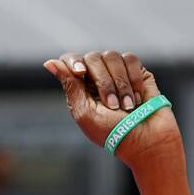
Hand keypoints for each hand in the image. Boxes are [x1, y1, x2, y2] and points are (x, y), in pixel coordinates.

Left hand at [44, 50, 181, 167]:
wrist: (145, 138)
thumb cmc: (111, 131)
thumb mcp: (84, 111)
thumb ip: (70, 85)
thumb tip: (48, 62)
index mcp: (79, 88)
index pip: (70, 60)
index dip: (73, 62)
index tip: (80, 73)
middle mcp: (97, 76)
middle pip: (92, 57)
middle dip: (102, 82)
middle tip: (112, 105)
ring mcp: (117, 72)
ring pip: (112, 56)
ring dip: (119, 83)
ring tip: (126, 106)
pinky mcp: (137, 71)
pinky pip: (130, 59)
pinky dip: (133, 79)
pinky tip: (136, 98)